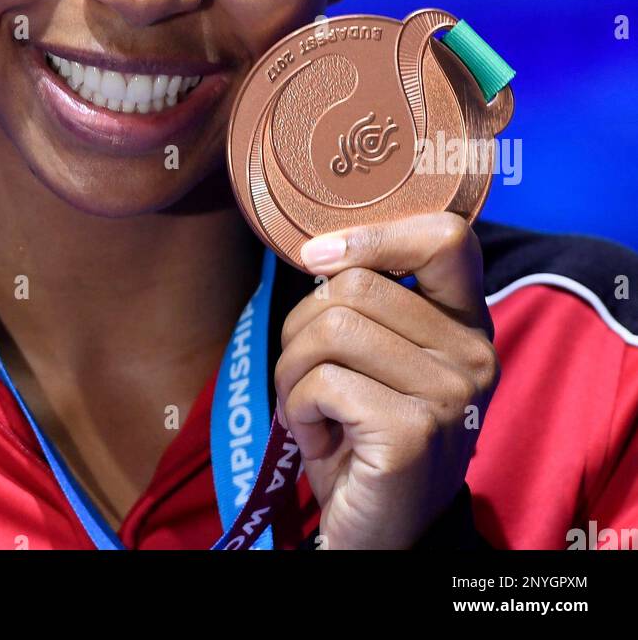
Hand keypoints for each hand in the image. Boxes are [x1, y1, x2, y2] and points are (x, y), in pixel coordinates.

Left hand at [274, 213, 498, 549]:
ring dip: (293, 370)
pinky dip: (298, 408)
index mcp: (468, 324)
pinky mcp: (413, 433)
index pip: (446, 237)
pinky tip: (321, 438)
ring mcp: (450, 395)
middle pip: (356, 283)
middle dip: (301, 326)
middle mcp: (474, 354)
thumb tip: (318, 247)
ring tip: (310, 407)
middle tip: (306, 375)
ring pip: (331, 328)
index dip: (373, 235)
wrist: (380, 532)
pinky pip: (322, 382)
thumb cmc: (363, 434)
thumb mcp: (377, 356)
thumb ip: (368, 301)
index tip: (318, 258)